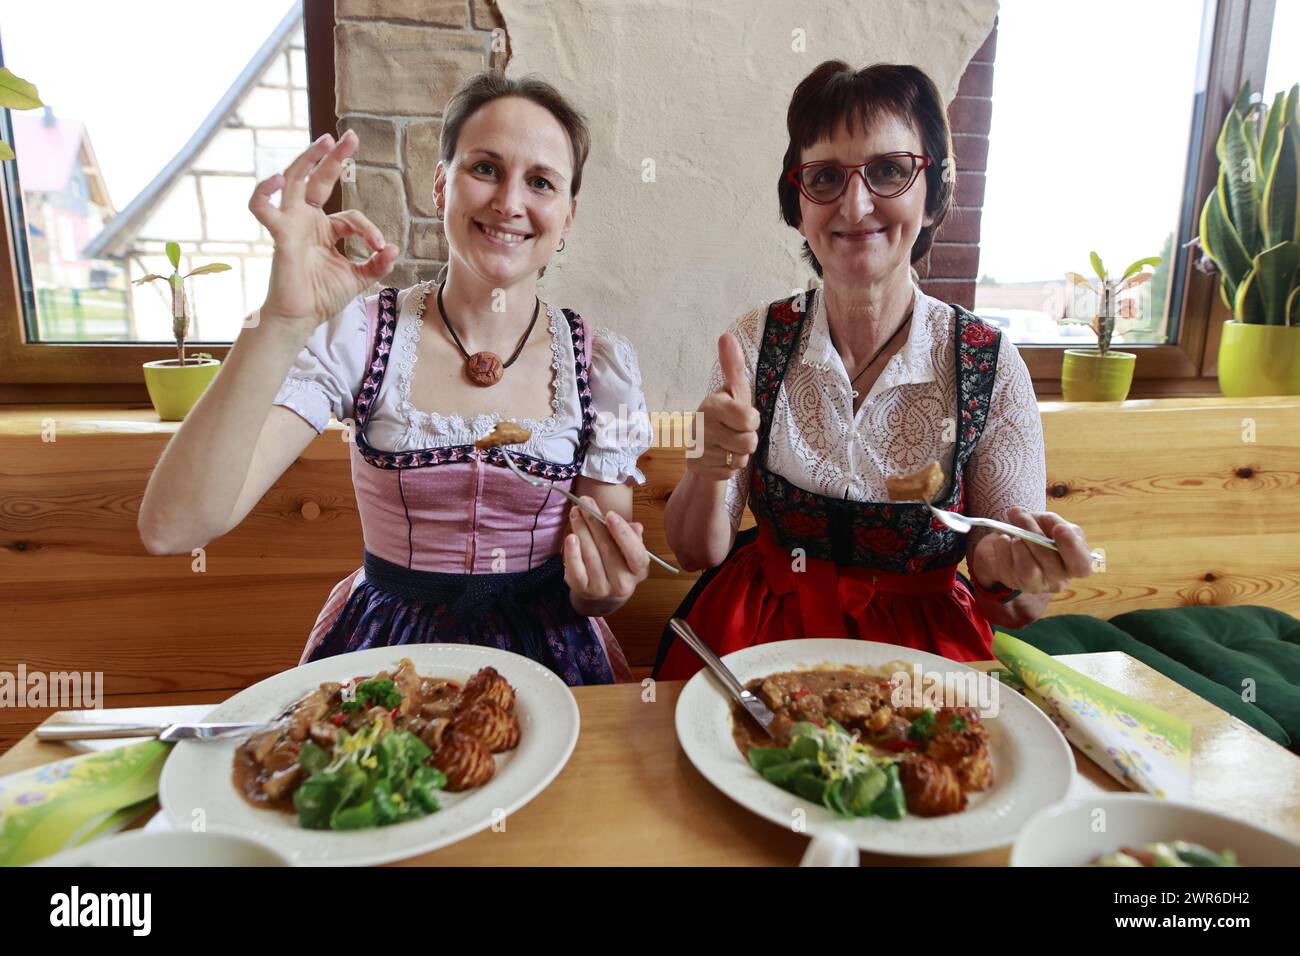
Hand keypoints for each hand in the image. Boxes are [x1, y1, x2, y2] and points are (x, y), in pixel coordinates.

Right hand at [249, 130, 398, 328]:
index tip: (380, 246)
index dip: (368, 230)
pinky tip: (278, 178)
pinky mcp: (278, 234)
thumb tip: (393, 247)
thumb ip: (377, 263)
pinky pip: (262, 207)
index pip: (350, 217)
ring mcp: (291, 224)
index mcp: (324, 229)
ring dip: (307, 159)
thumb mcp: (358, 278)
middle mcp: (306, 220)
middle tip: (350, 136)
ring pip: (293, 181)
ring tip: (325, 141)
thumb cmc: (323, 296)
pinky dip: (264, 192)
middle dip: (334, 158)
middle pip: (318, 179)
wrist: (301, 317)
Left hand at [563, 496, 650, 615]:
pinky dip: (572, 553)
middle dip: (595, 522)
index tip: (609, 514)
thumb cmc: (617, 566)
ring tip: (576, 513)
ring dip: (581, 530)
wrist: (601, 597)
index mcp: (638, 571)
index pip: (634, 552)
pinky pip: (576, 570)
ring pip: (591, 555)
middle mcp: (622, 583)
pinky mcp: (583, 590)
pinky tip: (570, 537)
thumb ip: (633, 538)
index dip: (622, 533)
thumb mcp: (630, 553)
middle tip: (585, 503)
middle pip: (608, 549)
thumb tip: (635, 526)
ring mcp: (602, 589)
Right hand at [686, 332, 760, 481]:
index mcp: (710, 406)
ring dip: (740, 455)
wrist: (700, 446)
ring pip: (741, 460)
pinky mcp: (698, 470)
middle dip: (747, 440)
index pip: (750, 420)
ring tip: (727, 445)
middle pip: (749, 443)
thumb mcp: (733, 391)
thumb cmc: (724, 415)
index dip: (752, 420)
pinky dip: (729, 468)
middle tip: (735, 433)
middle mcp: (700, 428)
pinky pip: (730, 474)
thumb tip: (727, 336)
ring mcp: (698, 451)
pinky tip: (720, 458)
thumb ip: (733, 367)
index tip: (743, 417)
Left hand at [970, 507, 1095, 594]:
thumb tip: (1035, 518)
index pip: (1082, 566)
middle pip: (1050, 563)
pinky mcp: (1012, 582)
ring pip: (1028, 569)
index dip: (1072, 548)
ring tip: (1014, 531)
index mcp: (1074, 563)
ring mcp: (1035, 585)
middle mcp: (1058, 579)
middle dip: (1034, 534)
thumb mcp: (1049, 522)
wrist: (1013, 541)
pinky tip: (1003, 538)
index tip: (1059, 528)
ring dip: (1019, 544)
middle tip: (1021, 515)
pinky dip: (1002, 547)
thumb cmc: (1039, 532)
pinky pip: (1006, 567)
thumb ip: (1049, 520)